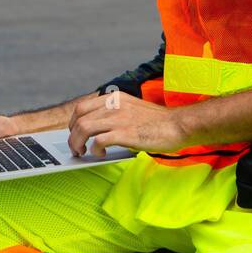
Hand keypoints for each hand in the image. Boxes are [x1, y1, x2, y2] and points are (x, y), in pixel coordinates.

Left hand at [68, 91, 186, 157]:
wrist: (178, 125)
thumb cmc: (158, 122)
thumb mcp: (132, 108)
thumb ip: (115, 113)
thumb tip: (97, 129)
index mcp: (115, 98)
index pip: (82, 106)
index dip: (73, 122)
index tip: (74, 133)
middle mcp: (114, 105)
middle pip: (79, 117)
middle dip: (73, 135)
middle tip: (76, 147)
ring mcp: (119, 118)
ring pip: (84, 128)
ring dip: (78, 143)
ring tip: (82, 153)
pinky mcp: (125, 133)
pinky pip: (98, 141)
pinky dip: (94, 150)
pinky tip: (100, 154)